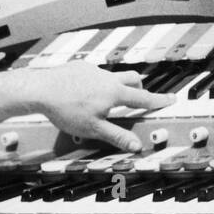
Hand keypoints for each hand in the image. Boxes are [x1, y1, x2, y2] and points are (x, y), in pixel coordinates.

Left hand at [19, 61, 174, 151]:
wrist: (40, 89)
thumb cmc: (66, 110)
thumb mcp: (93, 129)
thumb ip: (117, 136)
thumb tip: (137, 146)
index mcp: (115, 93)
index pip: (143, 98)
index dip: (159, 100)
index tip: (172, 98)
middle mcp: (107, 78)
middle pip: (133, 80)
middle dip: (140, 88)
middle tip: (141, 98)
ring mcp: (93, 70)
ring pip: (113, 76)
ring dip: (117, 85)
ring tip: (108, 99)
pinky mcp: (79, 67)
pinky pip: (95, 73)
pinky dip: (96, 83)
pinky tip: (83, 93)